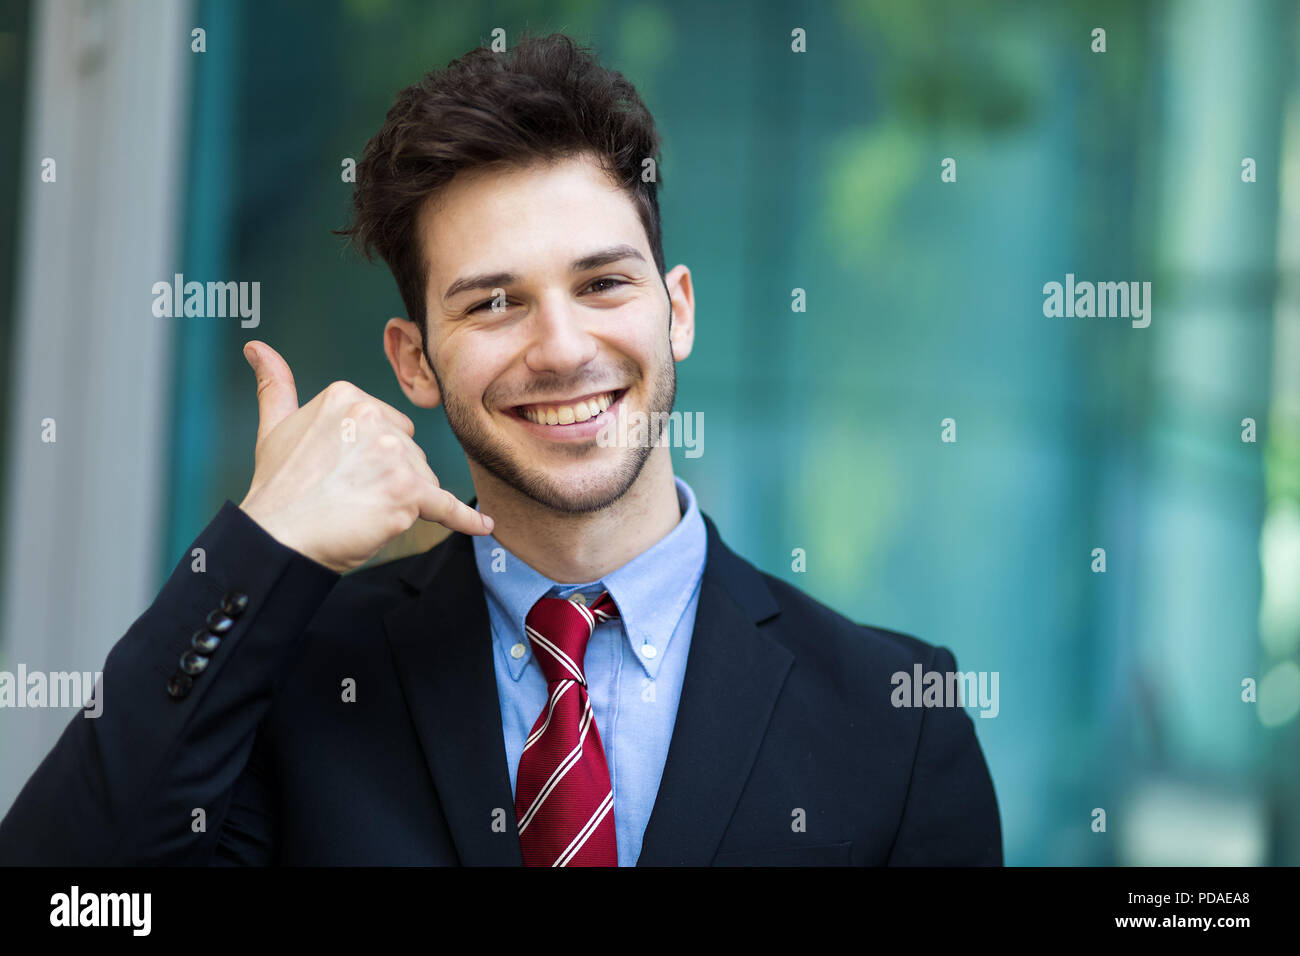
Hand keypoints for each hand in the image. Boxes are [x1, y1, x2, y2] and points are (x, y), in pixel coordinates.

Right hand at [236, 340, 491, 573]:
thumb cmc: (278, 488)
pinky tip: (485, 525)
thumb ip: (276, 385)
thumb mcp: (273, 427)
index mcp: (347, 397)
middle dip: (391, 476)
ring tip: (361, 511)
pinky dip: (465, 519)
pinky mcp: (408, 493)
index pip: (389, 426)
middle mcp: (373, 418)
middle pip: (410, 452)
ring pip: (423, 479)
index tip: (344, 472)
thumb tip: (258, 348)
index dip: (373, 456)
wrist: (277, 537)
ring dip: (402, 500)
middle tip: (350, 495)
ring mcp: (393, 455)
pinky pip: (447, 507)